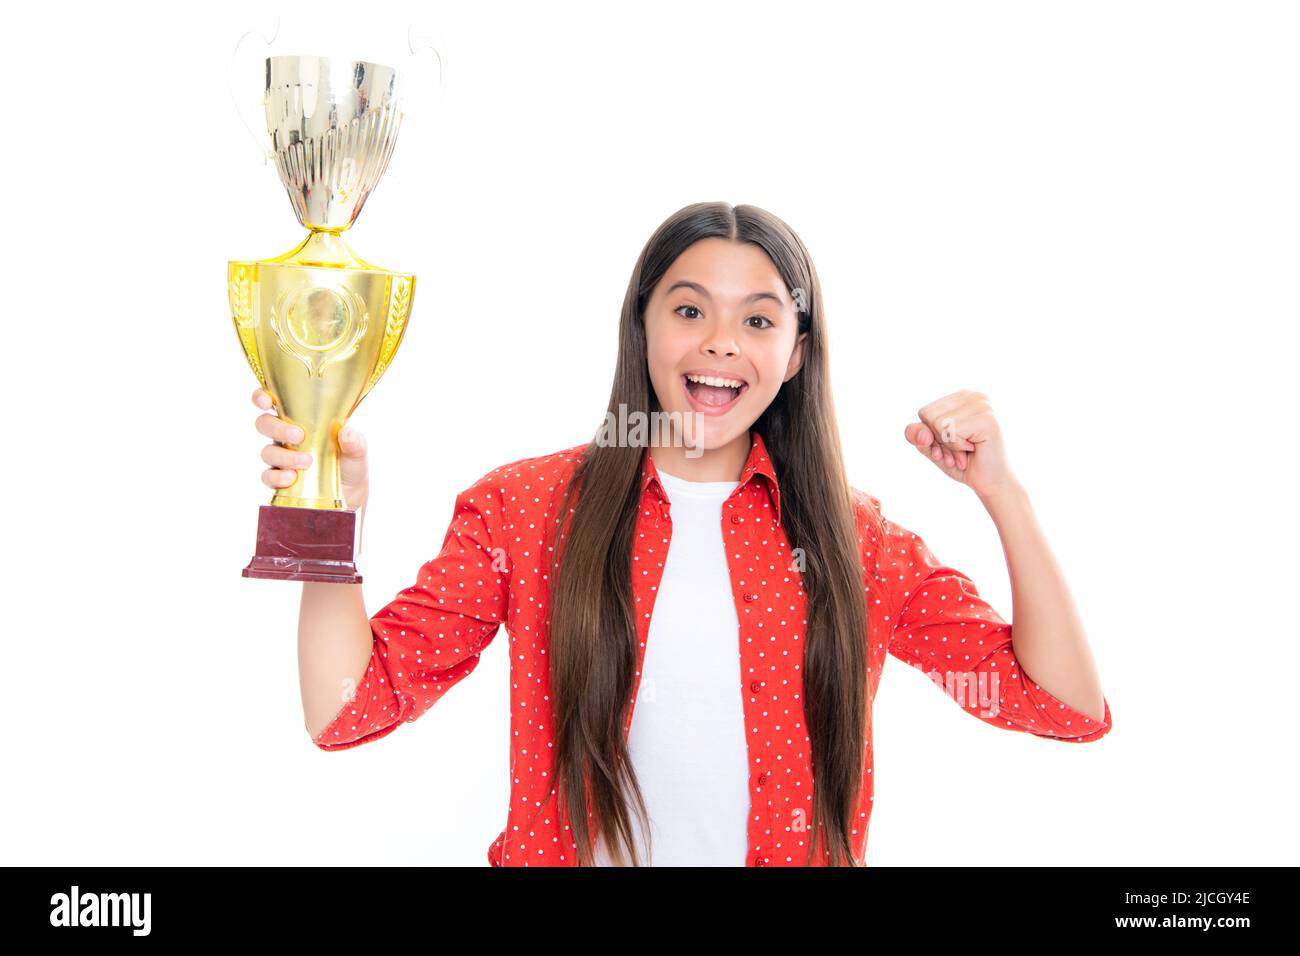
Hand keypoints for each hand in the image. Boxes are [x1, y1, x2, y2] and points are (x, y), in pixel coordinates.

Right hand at [252, 387, 368, 510]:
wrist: (352, 494)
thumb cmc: (350, 463)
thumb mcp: (358, 449)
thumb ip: (354, 441)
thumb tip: (346, 433)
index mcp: (302, 420)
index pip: (274, 402)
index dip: (262, 397)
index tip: (266, 401)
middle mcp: (286, 437)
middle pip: (265, 424)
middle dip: (277, 428)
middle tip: (298, 436)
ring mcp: (282, 458)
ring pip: (267, 452)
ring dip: (284, 456)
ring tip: (306, 462)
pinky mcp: (280, 480)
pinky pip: (268, 476)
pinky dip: (277, 477)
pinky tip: (291, 478)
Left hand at [904, 389, 1018, 499]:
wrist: (990, 483)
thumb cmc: (963, 464)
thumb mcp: (931, 447)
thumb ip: (916, 435)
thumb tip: (920, 432)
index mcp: (961, 397)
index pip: (925, 412)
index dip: (931, 436)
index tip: (950, 446)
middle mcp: (974, 395)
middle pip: (929, 415)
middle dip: (939, 441)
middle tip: (959, 451)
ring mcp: (982, 405)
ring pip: (938, 423)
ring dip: (949, 446)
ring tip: (966, 451)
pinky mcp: (987, 419)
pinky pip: (951, 431)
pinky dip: (957, 447)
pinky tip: (973, 449)